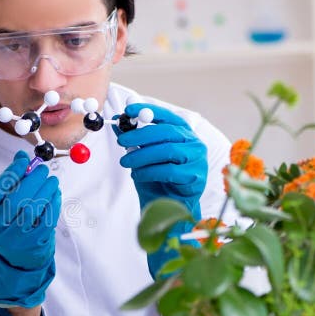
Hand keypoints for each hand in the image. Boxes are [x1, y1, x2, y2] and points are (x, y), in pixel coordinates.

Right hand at [0, 150, 60, 307]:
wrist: (17, 251)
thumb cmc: (8, 217)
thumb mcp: (2, 201)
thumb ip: (11, 178)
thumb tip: (23, 156)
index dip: (10, 174)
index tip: (23, 161)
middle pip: (15, 201)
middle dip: (32, 181)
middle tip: (42, 169)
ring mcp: (16, 238)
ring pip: (33, 209)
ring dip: (45, 190)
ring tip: (51, 180)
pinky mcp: (35, 242)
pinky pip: (47, 219)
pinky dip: (53, 202)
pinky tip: (55, 193)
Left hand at [115, 103, 207, 220]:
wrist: (168, 205)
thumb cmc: (157, 177)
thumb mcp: (142, 155)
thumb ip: (133, 138)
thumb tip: (116, 121)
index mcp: (182, 132)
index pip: (167, 116)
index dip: (148, 110)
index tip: (128, 110)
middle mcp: (193, 142)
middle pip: (167, 132)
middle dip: (141, 134)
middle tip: (121, 141)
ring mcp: (197, 159)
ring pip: (167, 151)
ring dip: (142, 156)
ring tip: (125, 162)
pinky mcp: (195, 177)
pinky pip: (169, 171)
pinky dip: (149, 172)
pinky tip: (137, 175)